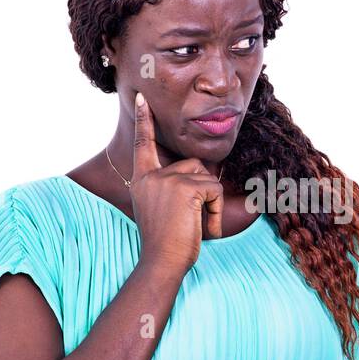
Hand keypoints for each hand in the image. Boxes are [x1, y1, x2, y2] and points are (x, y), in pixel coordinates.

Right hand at [130, 91, 224, 272]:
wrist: (162, 260)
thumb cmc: (165, 242)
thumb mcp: (161, 208)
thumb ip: (171, 186)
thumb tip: (202, 171)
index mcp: (142, 179)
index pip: (143, 143)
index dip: (143, 120)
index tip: (142, 99)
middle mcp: (151, 175)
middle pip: (193, 165)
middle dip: (202, 190)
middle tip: (190, 220)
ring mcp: (167, 179)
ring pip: (206, 177)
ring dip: (210, 202)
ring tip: (195, 225)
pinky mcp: (185, 187)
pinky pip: (214, 190)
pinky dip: (216, 211)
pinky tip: (205, 229)